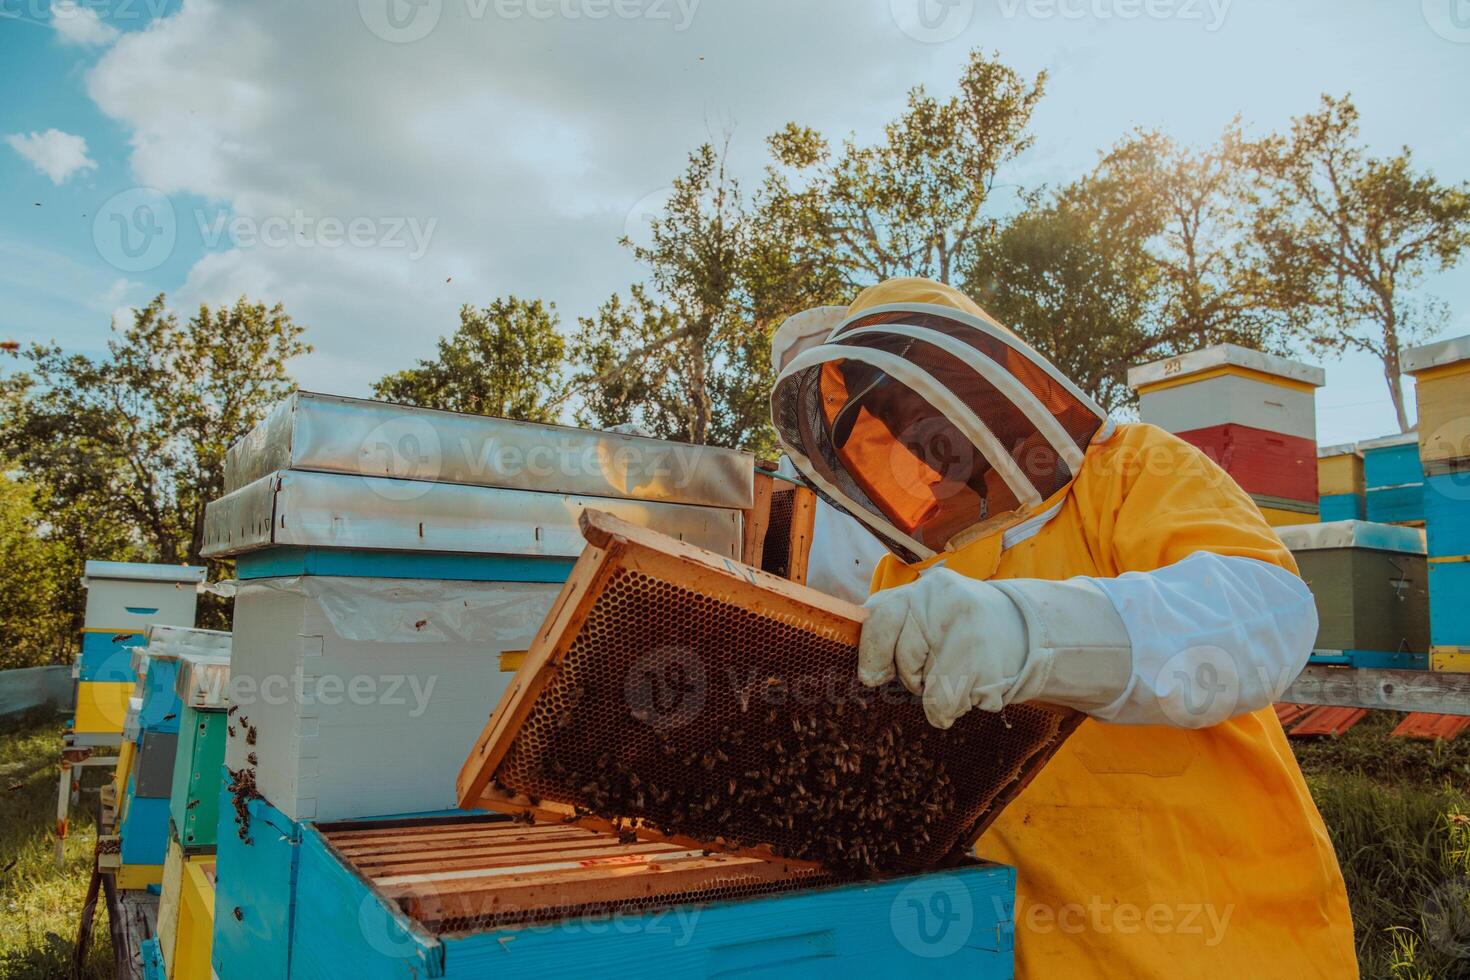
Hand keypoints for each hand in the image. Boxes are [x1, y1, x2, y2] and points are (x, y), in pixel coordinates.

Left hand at [857, 567, 1028, 728]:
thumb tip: (867, 668)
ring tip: (959, 670)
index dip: (872, 650)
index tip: (872, 674)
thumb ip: (894, 624)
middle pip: (900, 658)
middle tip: (927, 669)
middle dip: (908, 673)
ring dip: (934, 690)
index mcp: (926, 589)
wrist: (1028, 632)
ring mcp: (966, 631)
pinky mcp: (981, 664)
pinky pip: (941, 704)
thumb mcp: (930, 611)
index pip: (879, 617)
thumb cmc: (964, 626)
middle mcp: (945, 602)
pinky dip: (948, 708)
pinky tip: (969, 689)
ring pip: (922, 685)